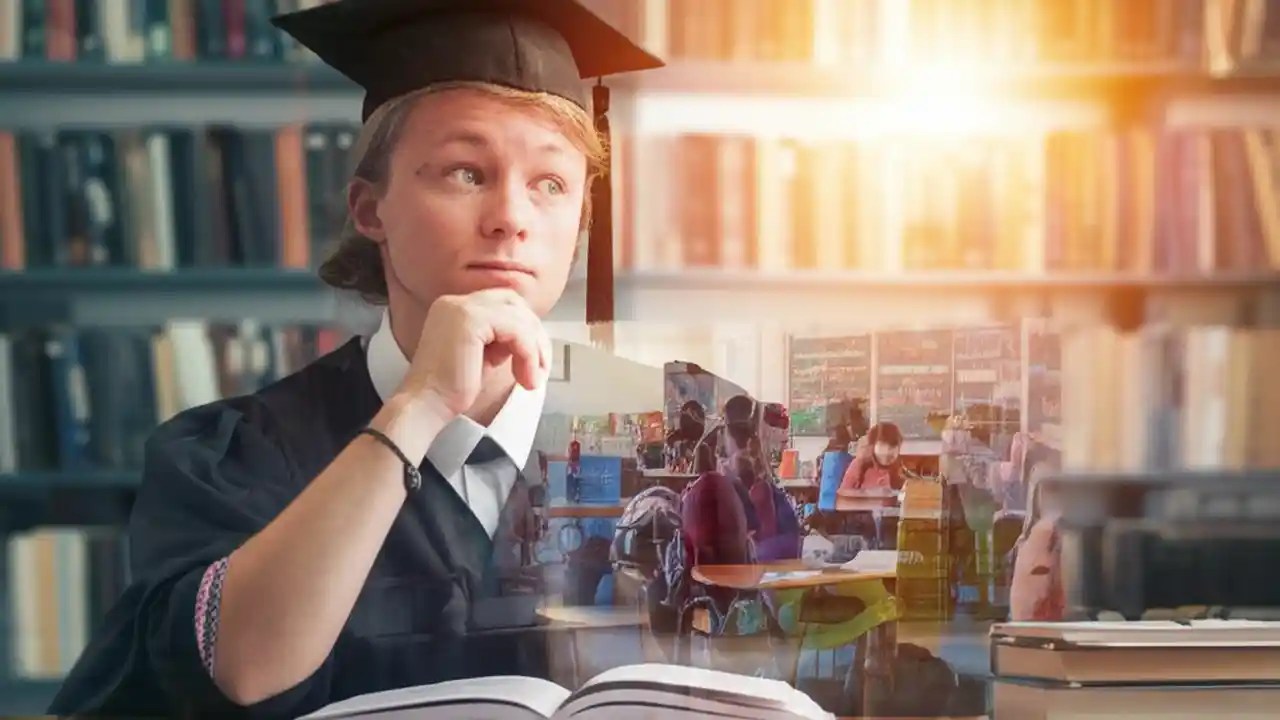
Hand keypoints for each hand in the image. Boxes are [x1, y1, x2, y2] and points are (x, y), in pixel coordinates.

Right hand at [401, 289, 551, 413]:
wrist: (426, 405)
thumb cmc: (452, 390)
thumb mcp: (483, 356)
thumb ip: (500, 339)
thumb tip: (528, 337)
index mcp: (455, 307)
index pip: (503, 303)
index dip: (524, 327)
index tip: (533, 359)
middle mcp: (456, 301)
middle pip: (514, 303)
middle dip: (534, 334)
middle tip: (541, 367)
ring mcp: (462, 308)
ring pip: (519, 317)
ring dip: (534, 349)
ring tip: (532, 379)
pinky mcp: (471, 321)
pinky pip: (516, 330)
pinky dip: (528, 354)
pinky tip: (525, 377)